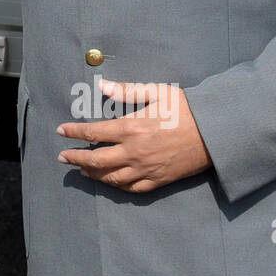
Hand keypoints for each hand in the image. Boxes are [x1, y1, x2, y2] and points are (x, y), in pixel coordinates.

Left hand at [55, 80, 210, 192]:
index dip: (73, 132)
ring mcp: (145, 169)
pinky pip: (132, 188)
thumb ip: (128, 91)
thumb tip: (103, 86)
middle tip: (62, 157)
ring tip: (81, 170)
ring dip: (92, 174)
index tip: (60, 131)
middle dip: (75, 158)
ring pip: (111, 177)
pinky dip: (116, 186)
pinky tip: (110, 182)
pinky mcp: (158, 180)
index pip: (93, 132)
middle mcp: (134, 152)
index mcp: (131, 128)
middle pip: (96, 160)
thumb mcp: (157, 92)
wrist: (214, 134)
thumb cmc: (186, 109)